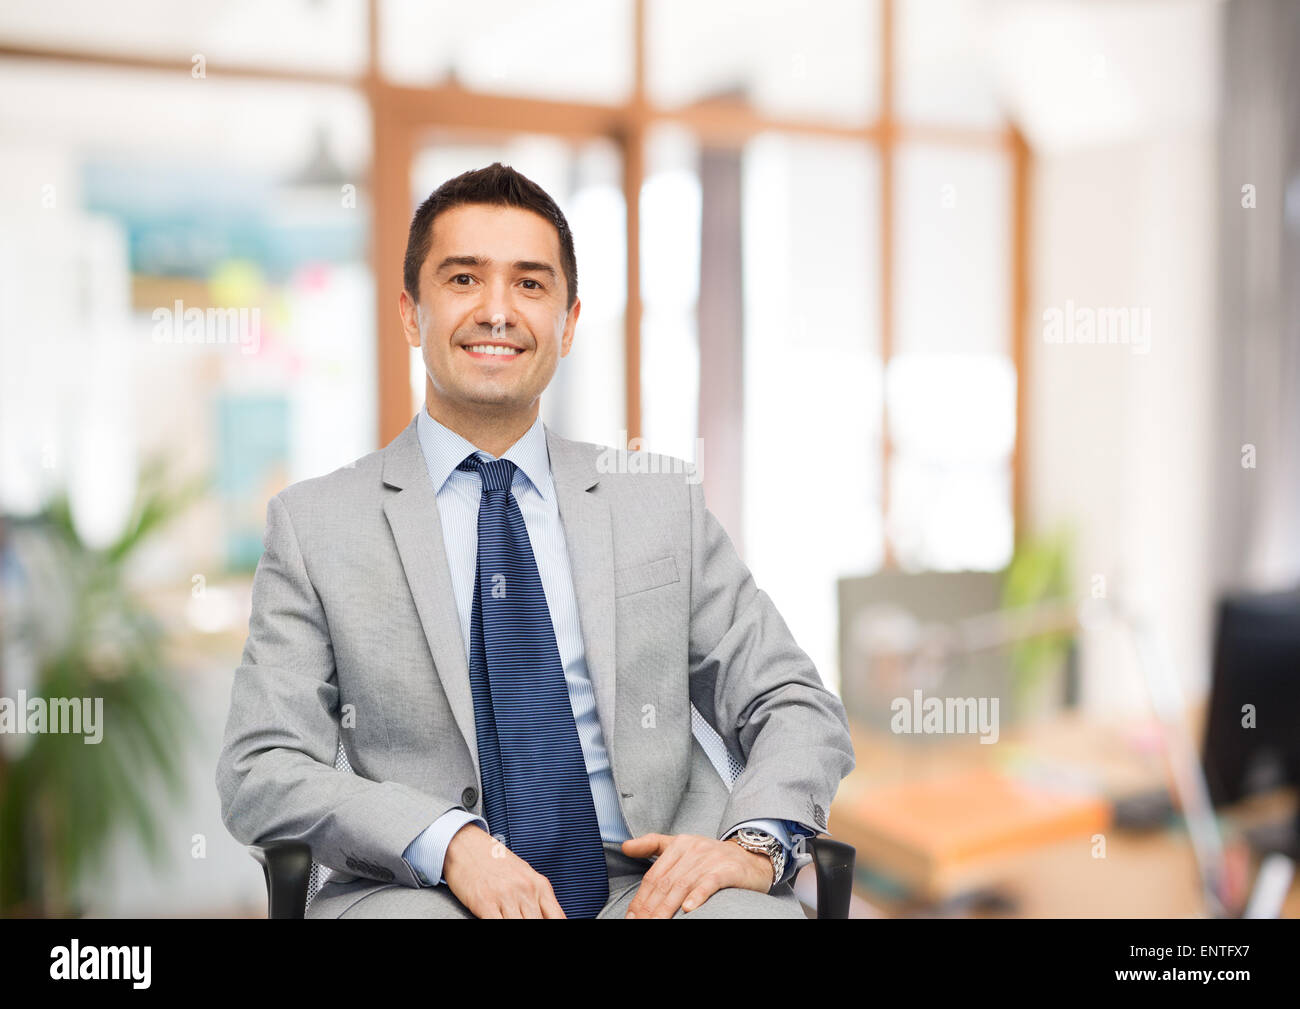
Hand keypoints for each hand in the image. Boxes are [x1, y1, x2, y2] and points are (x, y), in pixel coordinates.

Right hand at [441, 824, 565, 917]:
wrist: (466, 844)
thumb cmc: (494, 860)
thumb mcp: (524, 874)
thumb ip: (538, 898)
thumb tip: (548, 916)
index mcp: (539, 885)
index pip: (557, 917)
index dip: (556, 928)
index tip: (553, 934)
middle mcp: (526, 890)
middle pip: (538, 923)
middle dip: (534, 928)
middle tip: (527, 926)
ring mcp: (506, 896)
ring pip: (519, 926)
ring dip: (517, 927)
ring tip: (512, 922)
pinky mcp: (485, 903)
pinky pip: (497, 925)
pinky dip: (499, 928)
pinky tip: (499, 923)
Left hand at [620, 832, 772, 917]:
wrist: (751, 857)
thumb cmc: (711, 857)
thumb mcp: (681, 845)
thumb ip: (652, 845)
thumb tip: (624, 847)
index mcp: (679, 844)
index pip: (654, 876)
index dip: (640, 898)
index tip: (631, 917)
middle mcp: (693, 849)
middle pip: (665, 883)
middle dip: (649, 908)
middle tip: (640, 924)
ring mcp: (711, 859)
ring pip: (682, 886)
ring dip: (666, 908)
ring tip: (655, 923)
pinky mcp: (728, 870)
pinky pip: (709, 884)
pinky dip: (698, 896)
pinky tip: (687, 909)